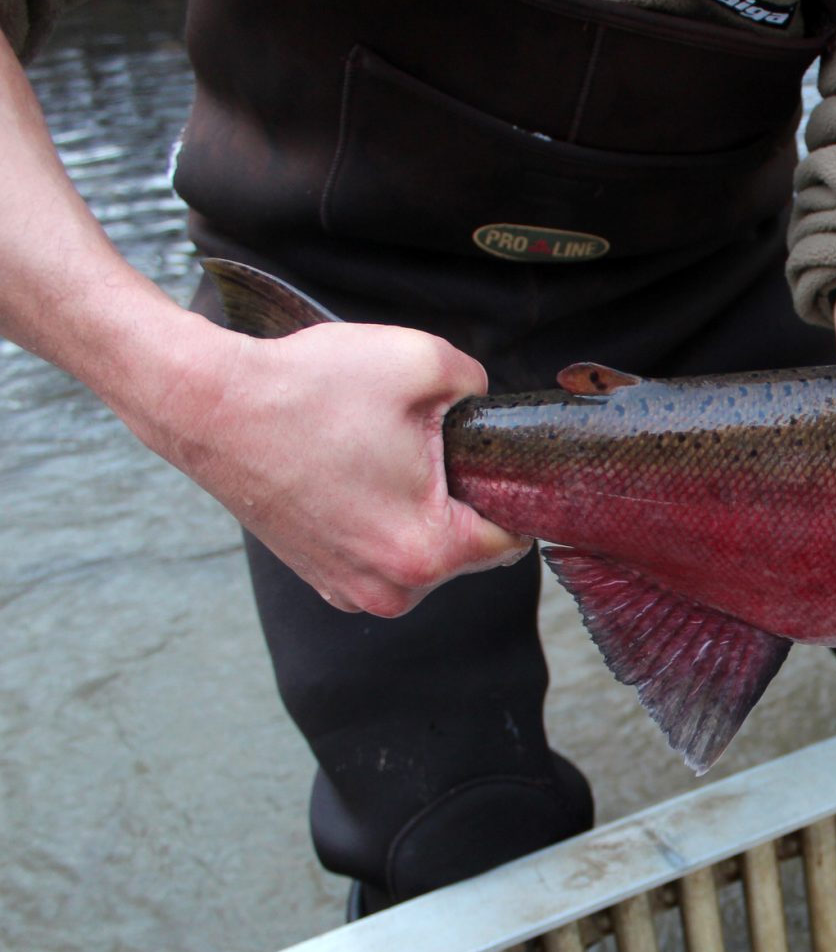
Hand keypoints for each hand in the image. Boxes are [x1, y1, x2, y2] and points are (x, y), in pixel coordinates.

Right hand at [132, 315, 528, 616]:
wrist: (206, 402)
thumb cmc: (308, 386)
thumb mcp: (425, 361)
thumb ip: (481, 388)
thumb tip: (487, 407)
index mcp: (426, 551)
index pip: (513, 538)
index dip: (511, 491)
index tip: (485, 458)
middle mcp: (391, 590)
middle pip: (470, 550)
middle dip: (460, 498)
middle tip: (421, 446)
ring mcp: (350, 591)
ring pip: (425, 553)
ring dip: (420, 510)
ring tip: (379, 457)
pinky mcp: (322, 578)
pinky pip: (382, 553)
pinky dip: (380, 519)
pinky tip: (354, 475)